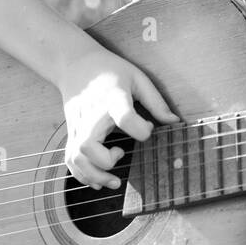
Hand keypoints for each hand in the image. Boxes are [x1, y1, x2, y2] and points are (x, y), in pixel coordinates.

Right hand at [58, 49, 178, 188]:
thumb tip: (175, 123)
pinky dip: (81, 175)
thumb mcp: (137, 78)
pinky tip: (98, 180)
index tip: (148, 129)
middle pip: (88, 145)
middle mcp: (91, 115)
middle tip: (123, 155)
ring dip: (94, 175)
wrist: (75, 63)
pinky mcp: (71, 133)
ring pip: (76, 158)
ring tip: (113, 181)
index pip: (124, 117)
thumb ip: (156, 102)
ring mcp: (78, 126)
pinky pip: (70, 160)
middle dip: (106, 162)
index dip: (140, 129)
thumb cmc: (111, 71)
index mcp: (112, 98)